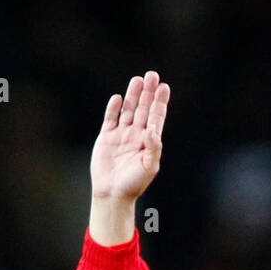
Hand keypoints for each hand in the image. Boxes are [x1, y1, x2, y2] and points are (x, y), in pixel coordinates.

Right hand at [90, 72, 169, 201]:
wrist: (113, 194)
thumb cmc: (134, 184)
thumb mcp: (149, 167)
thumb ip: (153, 147)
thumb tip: (152, 128)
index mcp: (148, 142)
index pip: (156, 117)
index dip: (160, 102)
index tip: (164, 88)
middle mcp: (136, 136)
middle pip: (143, 109)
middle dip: (148, 93)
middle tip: (152, 75)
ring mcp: (121, 135)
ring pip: (128, 110)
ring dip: (133, 95)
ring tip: (138, 80)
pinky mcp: (106, 137)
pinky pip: (110, 119)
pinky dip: (114, 108)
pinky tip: (119, 98)